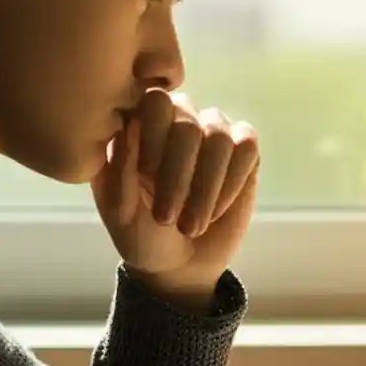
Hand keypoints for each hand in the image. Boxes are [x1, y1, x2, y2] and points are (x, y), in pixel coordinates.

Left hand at [91, 89, 259, 313]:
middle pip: (187, 122)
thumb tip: (127, 128)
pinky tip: (216, 211)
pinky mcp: (244, 151)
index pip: (153, 101)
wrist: (178, 265)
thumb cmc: (140, 233)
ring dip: (205, 188)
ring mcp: (214, 132)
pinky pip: (246, 148)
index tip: (145, 175)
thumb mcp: (120, 211)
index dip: (153, 134)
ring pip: (219, 138)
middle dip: (177, 176)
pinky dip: (231, 183)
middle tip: (165, 218)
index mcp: (141, 124)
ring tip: (191, 225)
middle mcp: (180, 119)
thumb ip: (119, 170)